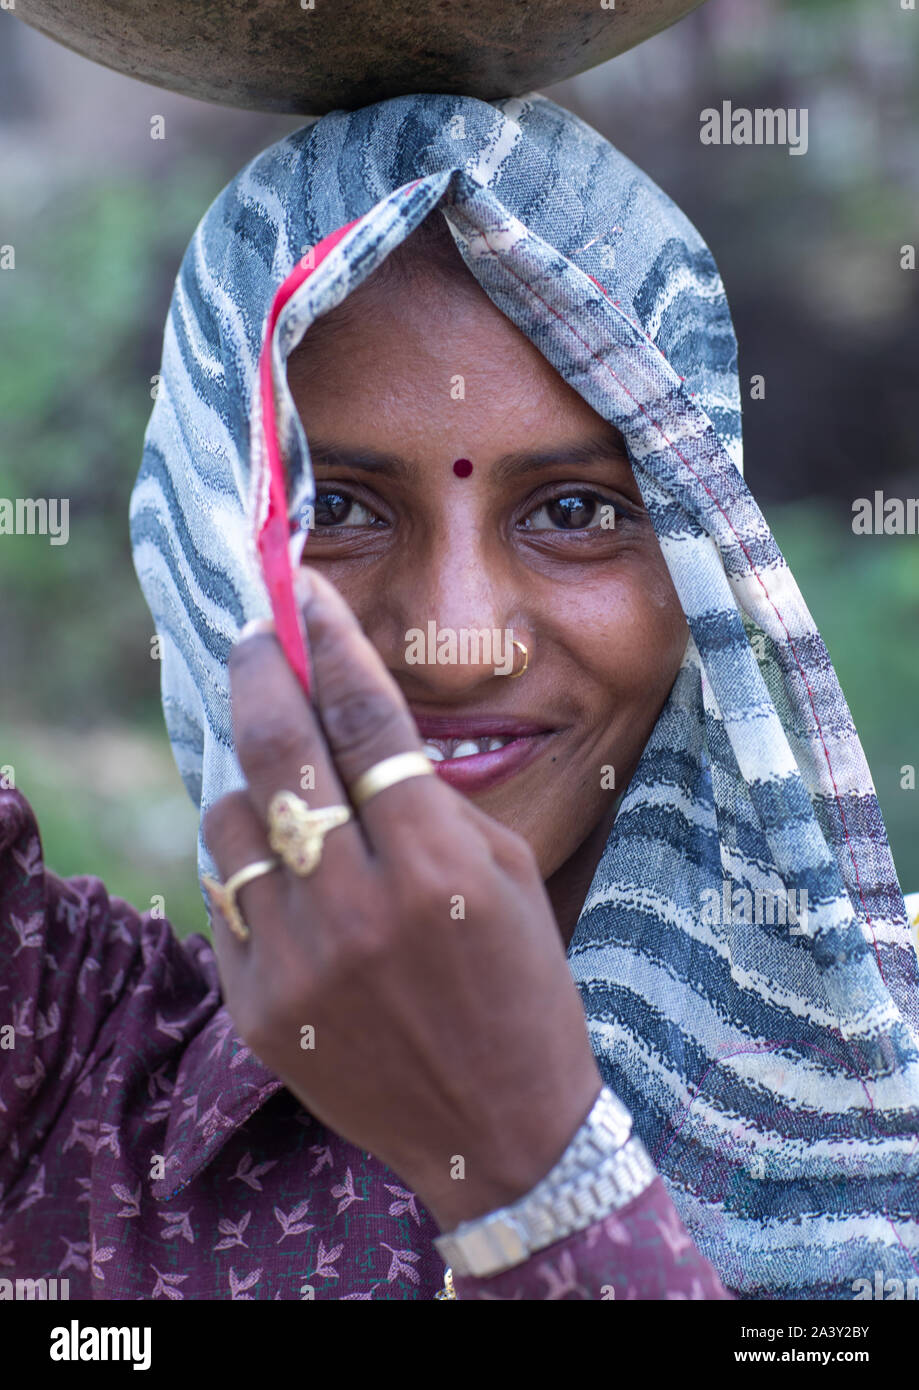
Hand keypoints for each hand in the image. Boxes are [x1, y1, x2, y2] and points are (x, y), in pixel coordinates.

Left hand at [203, 567, 602, 1230]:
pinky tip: (282, 864)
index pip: (364, 719)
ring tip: (281, 781)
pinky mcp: (257, 1006)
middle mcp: (357, 907)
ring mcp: (296, 961)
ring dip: (249, 780)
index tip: (304, 594)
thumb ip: (425, 795)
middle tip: (258, 636)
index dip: (330, 643)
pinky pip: (223, 895)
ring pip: (228, 819)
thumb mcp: (503, 870)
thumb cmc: (521, 987)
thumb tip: (346, 721)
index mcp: (436, 866)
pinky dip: (246, 862)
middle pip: (279, 750)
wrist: (498, 1130)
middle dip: (261, 671)